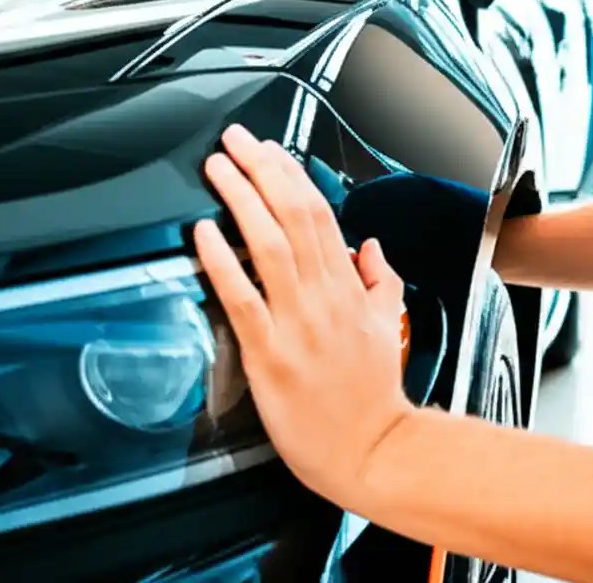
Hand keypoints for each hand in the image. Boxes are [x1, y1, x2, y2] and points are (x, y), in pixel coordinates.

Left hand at [192, 124, 415, 505]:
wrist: (373, 451)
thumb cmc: (373, 396)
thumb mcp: (388, 325)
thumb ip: (380, 280)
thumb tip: (368, 247)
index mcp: (348, 287)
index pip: (319, 213)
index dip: (290, 174)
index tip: (267, 150)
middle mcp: (323, 297)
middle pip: (293, 215)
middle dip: (262, 170)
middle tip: (235, 141)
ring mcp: (297, 323)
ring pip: (269, 245)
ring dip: (241, 200)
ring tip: (218, 170)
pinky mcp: (270, 354)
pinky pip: (243, 298)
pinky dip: (222, 262)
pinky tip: (204, 234)